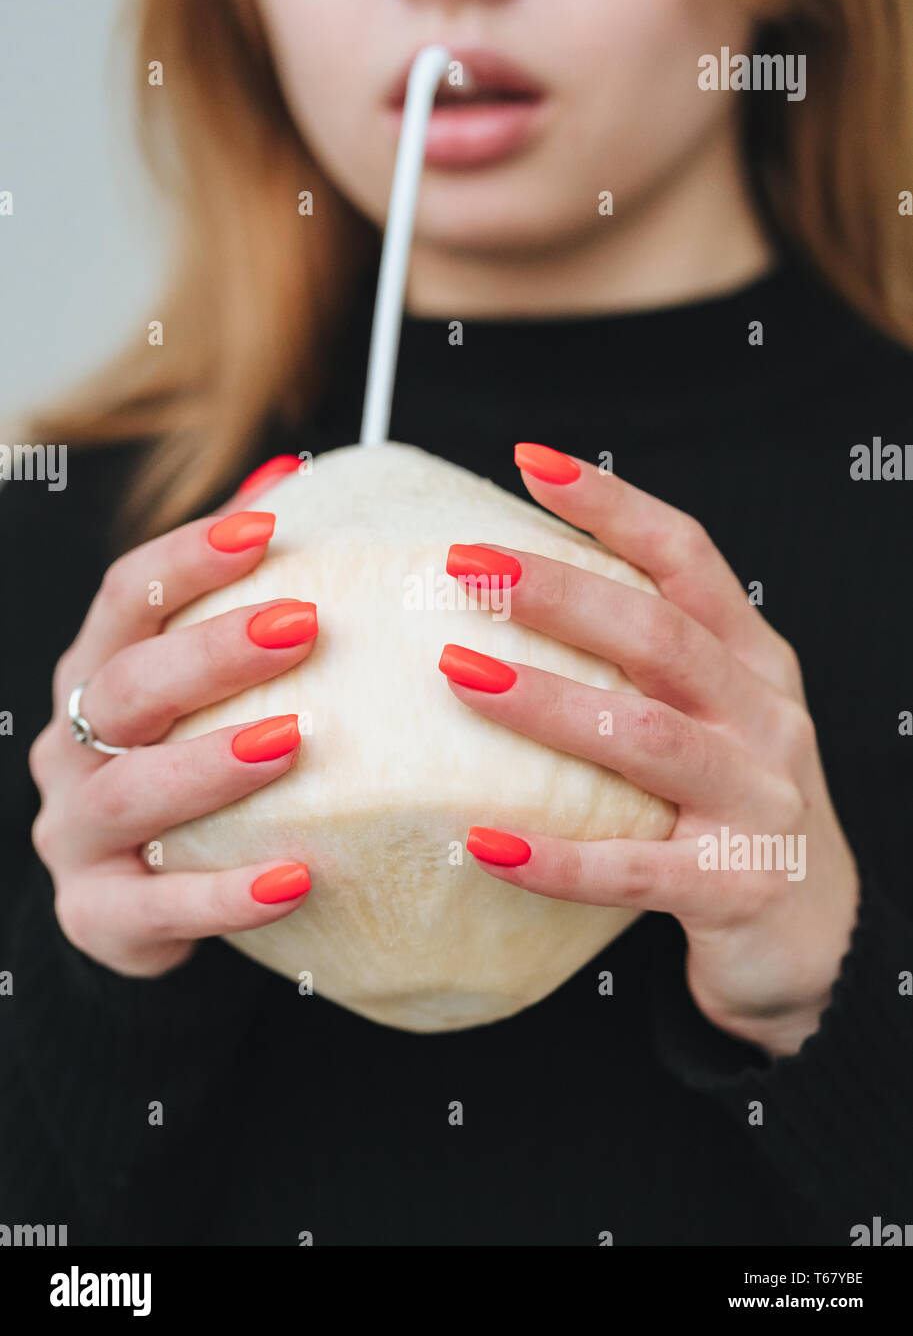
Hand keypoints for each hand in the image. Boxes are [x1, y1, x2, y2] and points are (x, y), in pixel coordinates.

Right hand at [29, 504, 317, 976]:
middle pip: (128, 687)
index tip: (268, 527)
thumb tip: (289, 473)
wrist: (141, 898)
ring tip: (293, 740)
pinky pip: (156, 909)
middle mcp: (72, 745)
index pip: (128, 598)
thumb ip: (236, 587)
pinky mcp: (97, 916)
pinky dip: (223, 896)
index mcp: (98, 673)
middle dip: (211, 653)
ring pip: (134, 793)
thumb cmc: (190, 764)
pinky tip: (295, 879)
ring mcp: (76, 833)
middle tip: (301, 626)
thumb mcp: (202, 684)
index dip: (189, 558)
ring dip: (212, 767)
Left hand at [441, 444, 859, 1057]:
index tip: (529, 463)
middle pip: (660, 636)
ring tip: (458, 674)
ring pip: (647, 739)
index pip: (686, 559)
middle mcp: (763, 718)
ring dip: (548, 702)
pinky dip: (555, 856)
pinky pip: (633, 869)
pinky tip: (482, 842)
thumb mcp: (712, 716)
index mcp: (752, 662)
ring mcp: (757, 803)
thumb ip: (643, 665)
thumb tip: (511, 595)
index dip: (613, 506)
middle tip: (467, 565)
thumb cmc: (732, 806)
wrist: (812, 934)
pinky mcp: (732, 887)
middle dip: (561, 592)